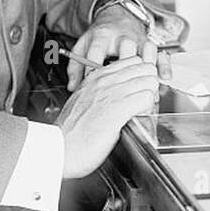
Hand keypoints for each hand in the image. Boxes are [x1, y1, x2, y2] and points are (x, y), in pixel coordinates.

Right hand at [54, 56, 159, 178]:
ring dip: (150, 96)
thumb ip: (101, 92)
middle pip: (145, 67)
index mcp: (96, 77)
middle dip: (149, 83)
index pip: (132, 61)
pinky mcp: (117, 110)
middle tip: (145, 99)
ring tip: (142, 109)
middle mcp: (104, 82)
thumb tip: (121, 93)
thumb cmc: (70, 132)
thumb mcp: (84, 102)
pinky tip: (139, 116)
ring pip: (149, 80)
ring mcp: (111, 94)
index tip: (139, 88)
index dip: (141, 75)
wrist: (58, 149)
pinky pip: (146, 97)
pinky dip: (148, 107)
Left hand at [66, 6, 172, 90]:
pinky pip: (160, 54)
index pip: (97, 52)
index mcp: (102, 36)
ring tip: (148, 86)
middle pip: (125, 47)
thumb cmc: (100, 36)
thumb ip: (75, 66)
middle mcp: (121, 36)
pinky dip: (163, 66)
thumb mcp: (83, 45)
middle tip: (122, 88)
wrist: (118, 16)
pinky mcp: (150, 44)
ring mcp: (138, 39)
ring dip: (148, 67)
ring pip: (145, 50)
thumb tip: (73, 86)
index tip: (93, 89)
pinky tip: (164, 79)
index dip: (94, 71)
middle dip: (124, 66)